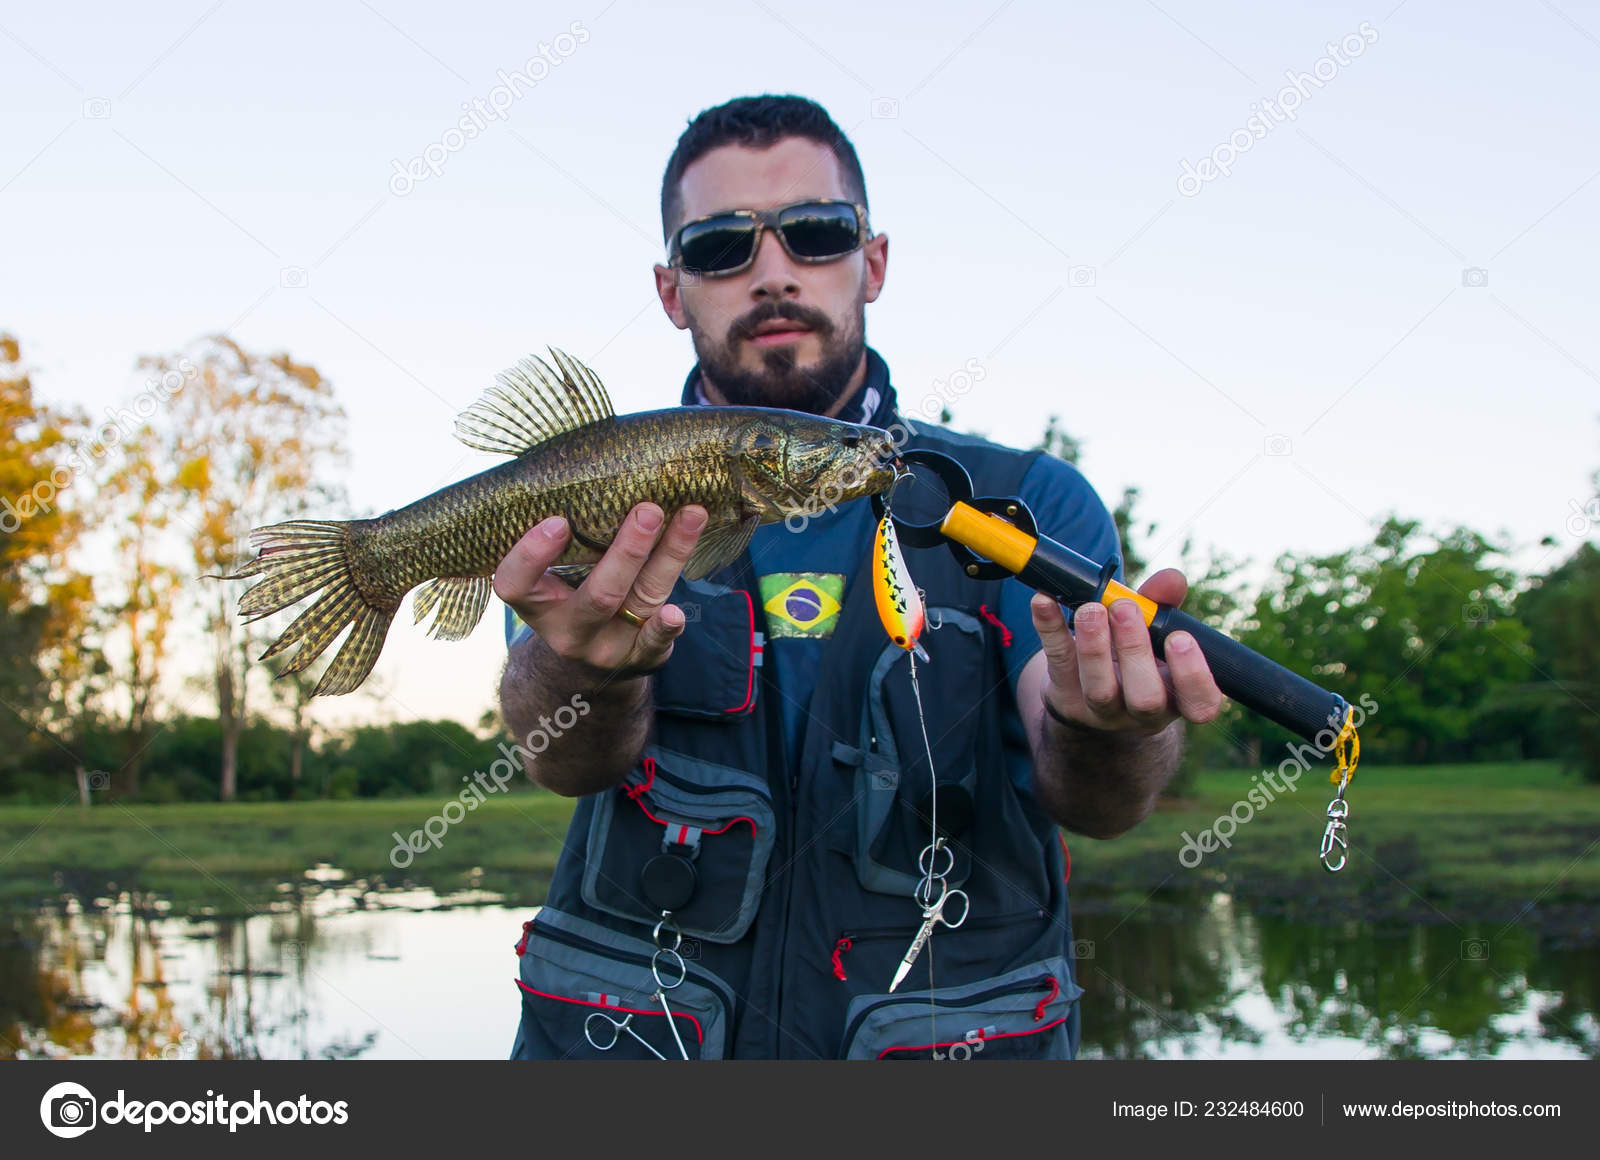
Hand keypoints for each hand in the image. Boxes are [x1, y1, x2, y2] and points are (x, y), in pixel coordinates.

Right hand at [493, 503, 706, 675]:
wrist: (587, 661)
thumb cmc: (570, 594)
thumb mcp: (553, 574)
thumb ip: (568, 536)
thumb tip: (597, 466)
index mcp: (536, 603)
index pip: (516, 584)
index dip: (531, 555)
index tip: (558, 521)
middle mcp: (567, 629)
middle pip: (598, 595)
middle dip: (627, 551)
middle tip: (649, 509)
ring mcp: (605, 647)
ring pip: (639, 601)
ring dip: (668, 557)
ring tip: (691, 515)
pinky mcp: (639, 657)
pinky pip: (653, 643)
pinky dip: (665, 627)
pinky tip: (677, 612)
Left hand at [1029, 568, 1223, 734]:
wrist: (1087, 696)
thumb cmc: (1133, 657)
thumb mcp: (1154, 635)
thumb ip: (1163, 606)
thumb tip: (1171, 579)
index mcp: (1177, 696)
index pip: (1200, 704)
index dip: (1193, 675)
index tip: (1180, 638)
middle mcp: (1143, 713)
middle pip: (1145, 698)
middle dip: (1134, 650)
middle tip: (1125, 609)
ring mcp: (1101, 712)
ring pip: (1100, 689)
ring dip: (1094, 645)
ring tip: (1092, 608)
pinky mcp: (1064, 698)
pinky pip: (1057, 663)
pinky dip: (1049, 628)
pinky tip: (1044, 600)